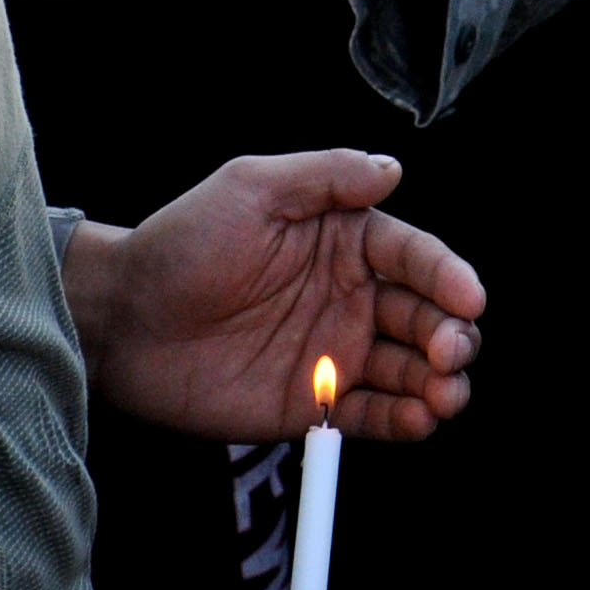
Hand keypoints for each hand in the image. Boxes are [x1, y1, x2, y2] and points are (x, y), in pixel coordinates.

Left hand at [66, 150, 486, 440]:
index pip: (416, 257)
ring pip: (412, 371)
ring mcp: (337, 354)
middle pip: (427, 317)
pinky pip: (371, 416)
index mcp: (348, 242)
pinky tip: (417, 419)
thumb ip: (325, 176)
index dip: (448, 277)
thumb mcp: (251, 187)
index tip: (468, 298)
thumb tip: (392, 169)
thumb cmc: (181, 243)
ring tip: (444, 395)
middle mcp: (354, 297)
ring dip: (440, 384)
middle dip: (452, 336)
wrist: (121, 319)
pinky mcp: (313, 405)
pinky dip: (403, 421)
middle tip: (450, 353)